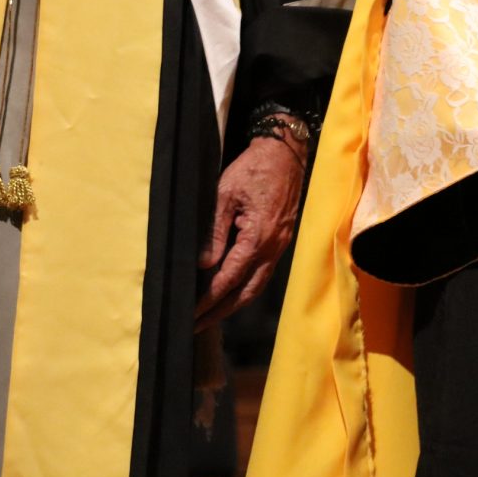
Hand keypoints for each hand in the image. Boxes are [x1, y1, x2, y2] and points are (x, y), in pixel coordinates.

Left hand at [196, 135, 305, 326]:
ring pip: (258, 284)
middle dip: (221, 310)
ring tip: (212, 315)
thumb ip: (214, 231)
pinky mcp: (282, 239)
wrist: (287, 151)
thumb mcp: (225, 195)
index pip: (229, 278)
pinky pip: (264, 272)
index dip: (209, 299)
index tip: (190, 313)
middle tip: (197, 325)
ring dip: (235, 303)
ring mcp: (281, 244)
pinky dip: (247, 287)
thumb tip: (203, 265)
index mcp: (259, 237)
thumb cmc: (253, 168)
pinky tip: (233, 290)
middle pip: (248, 290)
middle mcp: (274, 246)